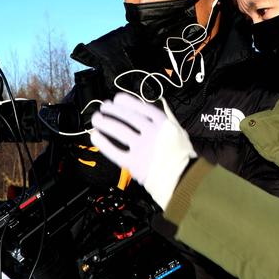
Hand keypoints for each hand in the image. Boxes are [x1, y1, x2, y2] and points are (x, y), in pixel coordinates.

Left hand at [90, 92, 196, 209]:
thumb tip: (160, 101)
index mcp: (162, 123)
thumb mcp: (179, 130)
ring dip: (105, 123)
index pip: (140, 107)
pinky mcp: (134, 163)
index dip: (126, 102)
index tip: (116, 99)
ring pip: (119, 131)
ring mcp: (142, 148)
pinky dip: (103, 143)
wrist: (183, 178)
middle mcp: (151, 132)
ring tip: (96, 119)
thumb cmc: (182, 154)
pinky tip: (95, 136)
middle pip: (127, 117)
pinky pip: (114, 152)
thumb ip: (168, 116)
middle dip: (113, 110)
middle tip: (103, 108)